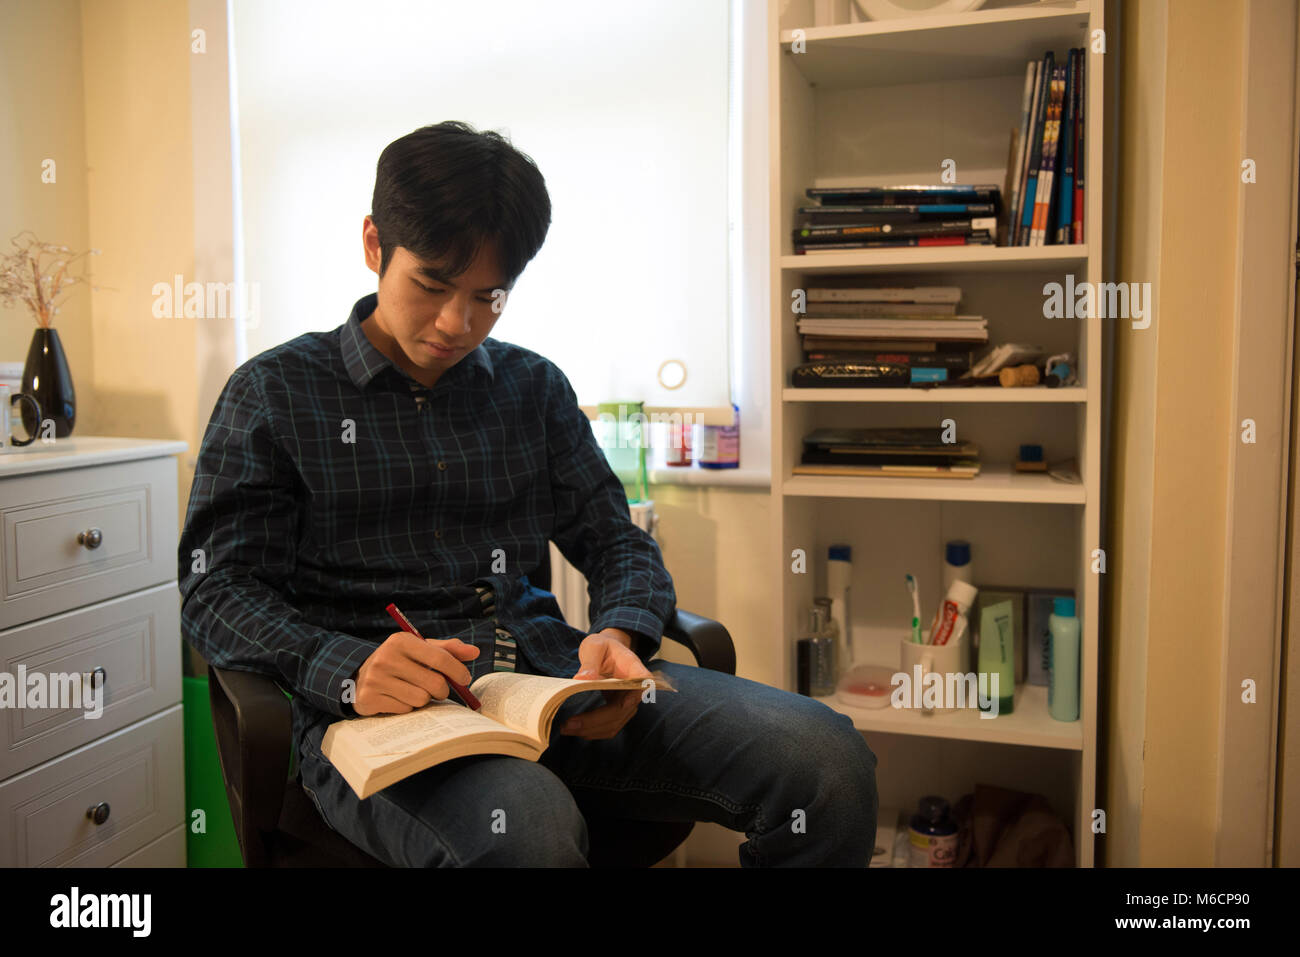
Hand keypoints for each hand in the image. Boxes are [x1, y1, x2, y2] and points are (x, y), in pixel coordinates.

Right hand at [353, 632, 479, 715]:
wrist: (360, 676)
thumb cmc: (400, 661)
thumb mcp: (420, 649)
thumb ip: (448, 650)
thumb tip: (475, 651)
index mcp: (401, 641)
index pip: (439, 657)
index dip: (458, 670)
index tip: (465, 679)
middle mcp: (386, 657)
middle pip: (434, 683)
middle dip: (443, 690)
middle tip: (440, 690)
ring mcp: (375, 679)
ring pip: (421, 699)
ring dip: (424, 699)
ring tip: (414, 691)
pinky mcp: (369, 698)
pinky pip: (405, 710)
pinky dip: (408, 707)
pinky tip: (398, 698)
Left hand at [560, 630, 652, 739]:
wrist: (606, 652)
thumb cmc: (602, 646)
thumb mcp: (594, 646)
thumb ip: (590, 661)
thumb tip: (581, 678)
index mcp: (633, 668)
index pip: (643, 681)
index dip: (637, 694)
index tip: (625, 703)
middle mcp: (634, 689)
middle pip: (622, 710)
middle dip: (595, 721)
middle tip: (568, 724)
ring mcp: (628, 702)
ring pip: (615, 723)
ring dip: (591, 730)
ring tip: (566, 728)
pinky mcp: (619, 711)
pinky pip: (610, 727)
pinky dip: (594, 731)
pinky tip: (576, 730)